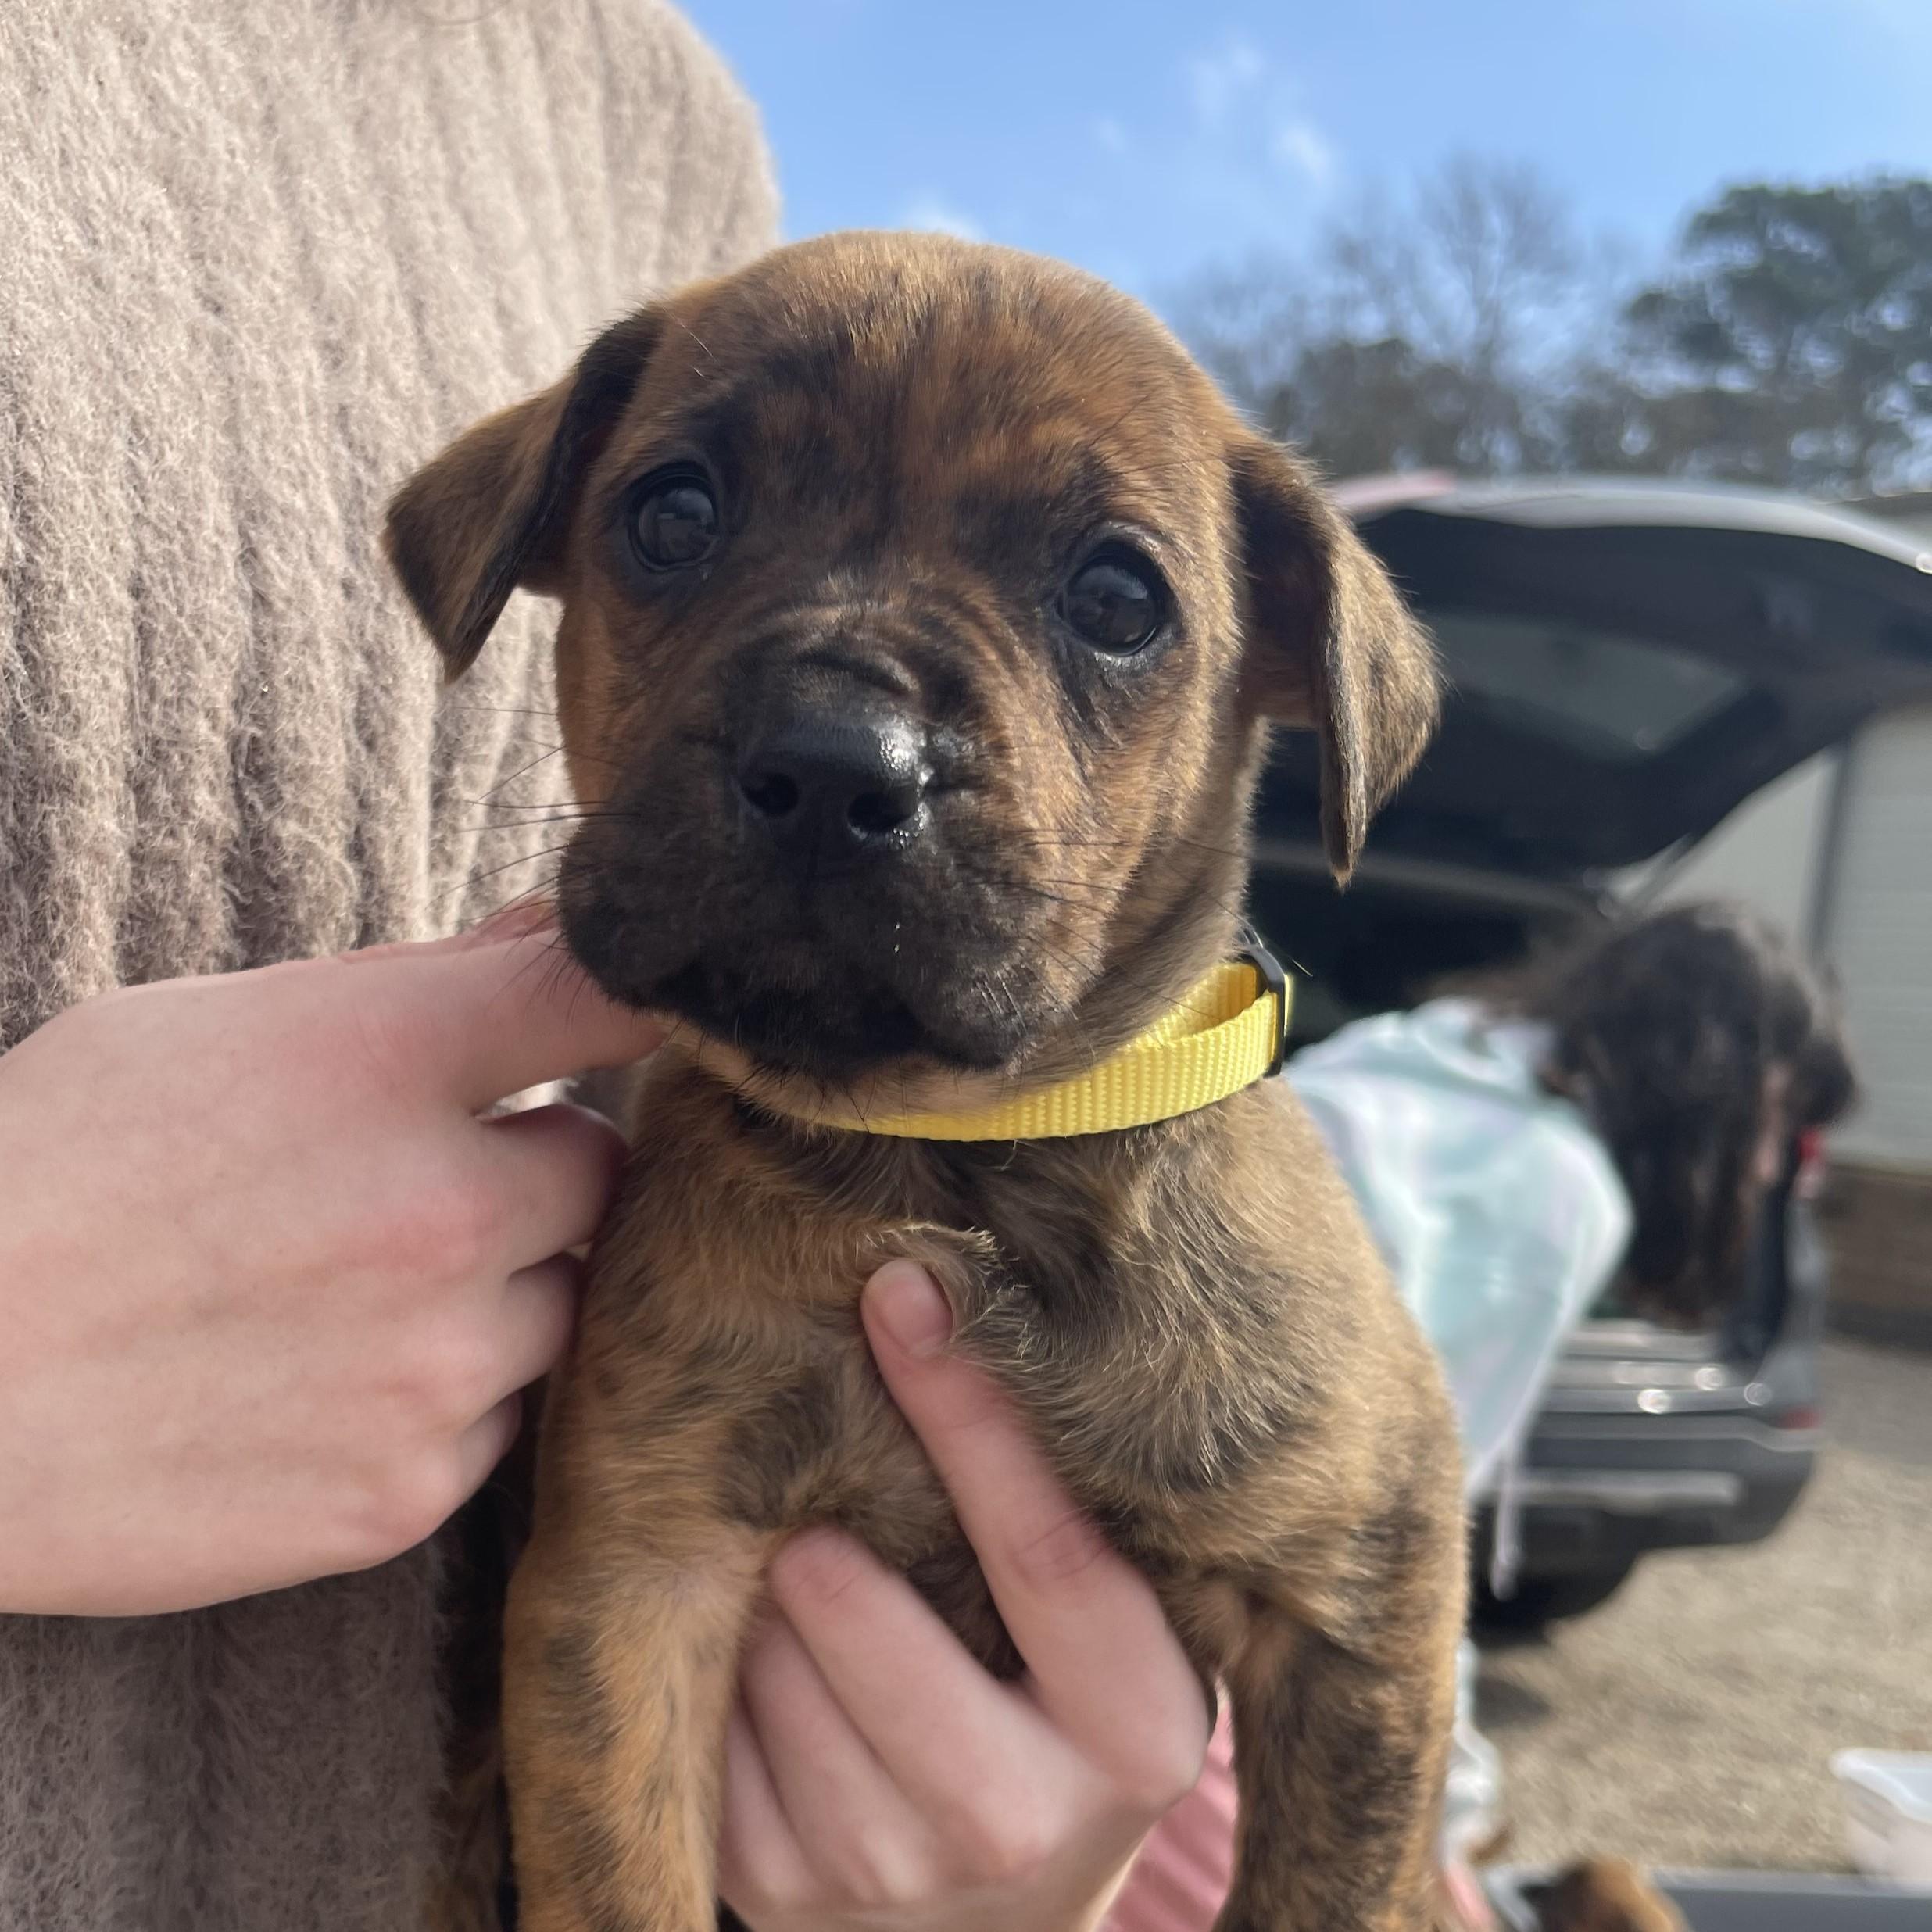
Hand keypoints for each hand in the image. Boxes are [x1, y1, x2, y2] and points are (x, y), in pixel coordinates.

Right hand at [0, 911, 662, 1614]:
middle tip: (430, 1181)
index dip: (646, 996)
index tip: (661, 1013)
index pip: (599, 995)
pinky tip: (334, 1379)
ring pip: (568, 1299)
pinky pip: (504, 1418)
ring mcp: (436, 1366)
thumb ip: (403, 989)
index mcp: (384, 1064)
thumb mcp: (201, 1028)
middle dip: (540, 1165)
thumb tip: (544, 939)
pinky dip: (450, 1394)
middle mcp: (443, 1213)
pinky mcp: (409, 1491)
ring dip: (505, 1286)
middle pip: (604, 1166)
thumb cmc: (50, 1178)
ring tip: (362, 1290)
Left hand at [720, 1262, 1211, 1931]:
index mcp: (1139, 1729)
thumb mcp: (1112, 1642)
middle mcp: (1025, 1819)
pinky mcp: (784, 1898)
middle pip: (870, 1617)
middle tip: (814, 1495)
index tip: (903, 1290)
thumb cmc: (1064, 1721)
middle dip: (820, 1533)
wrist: (1002, 1927)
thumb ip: (1074, 1524)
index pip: (1045, 1551)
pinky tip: (761, 1647)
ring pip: (770, 1663)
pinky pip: (711, 1731)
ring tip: (802, 1577)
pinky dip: (722, 1662)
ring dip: (765, 1594)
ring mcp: (894, 1873)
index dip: (970, 1414)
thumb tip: (956, 1310)